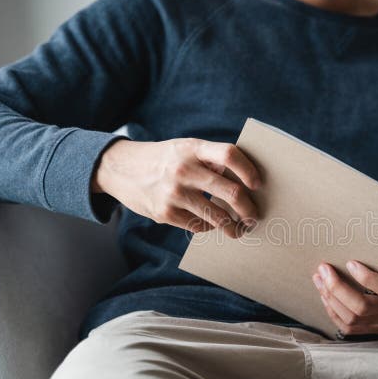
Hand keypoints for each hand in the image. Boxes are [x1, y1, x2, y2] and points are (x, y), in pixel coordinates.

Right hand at [92, 138, 261, 236]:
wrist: (120, 168)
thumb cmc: (164, 159)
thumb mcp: (185, 148)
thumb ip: (211, 159)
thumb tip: (247, 180)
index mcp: (192, 148)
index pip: (229, 155)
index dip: (248, 170)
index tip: (258, 184)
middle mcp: (184, 169)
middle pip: (231, 192)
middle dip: (248, 209)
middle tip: (255, 216)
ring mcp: (173, 193)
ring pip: (218, 216)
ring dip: (233, 227)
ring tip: (239, 230)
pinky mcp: (165, 213)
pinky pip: (198, 225)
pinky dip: (208, 226)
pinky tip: (210, 223)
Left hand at [312, 208, 377, 335]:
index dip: (367, 280)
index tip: (351, 263)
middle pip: (361, 307)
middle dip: (338, 289)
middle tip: (323, 269)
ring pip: (351, 319)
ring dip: (331, 298)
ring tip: (319, 278)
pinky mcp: (375, 327)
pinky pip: (349, 327)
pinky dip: (333, 313)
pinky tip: (324, 296)